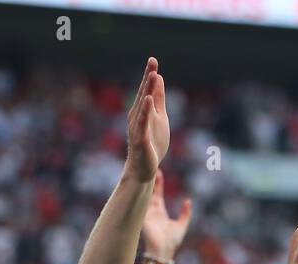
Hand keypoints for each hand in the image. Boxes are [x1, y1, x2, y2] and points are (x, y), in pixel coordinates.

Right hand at [125, 57, 169, 182]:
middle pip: (144, 93)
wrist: (143, 169)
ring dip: (148, 90)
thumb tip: (159, 79)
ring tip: (153, 75)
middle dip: (148, 77)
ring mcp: (137, 126)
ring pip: (143, 105)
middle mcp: (137, 116)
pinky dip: (145, 110)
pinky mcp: (140, 138)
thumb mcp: (160, 118)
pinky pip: (143, 122)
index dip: (150, 75)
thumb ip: (159, 99)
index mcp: (142, 110)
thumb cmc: (152, 143)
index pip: (147, 90)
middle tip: (152, 61)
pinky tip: (148, 100)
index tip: (153, 60)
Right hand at [141, 169, 191, 259]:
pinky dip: (138, 195)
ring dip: (143, 185)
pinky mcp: (141, 219)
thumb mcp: (181, 226)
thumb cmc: (171, 242)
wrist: (163, 253)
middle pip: (149, 193)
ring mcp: (144, 215)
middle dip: (149, 180)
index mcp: (159, 213)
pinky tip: (137, 185)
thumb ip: (185, 213)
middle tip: (150, 167)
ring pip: (143, 196)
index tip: (159, 172)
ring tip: (143, 172)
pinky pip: (138, 204)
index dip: (158, 184)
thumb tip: (188, 201)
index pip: (158, 195)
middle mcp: (151, 212)